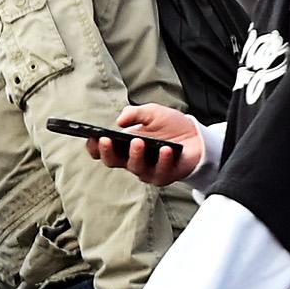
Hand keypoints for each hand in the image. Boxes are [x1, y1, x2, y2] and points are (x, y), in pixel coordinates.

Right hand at [87, 103, 203, 186]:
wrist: (197, 137)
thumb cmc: (171, 125)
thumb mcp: (152, 113)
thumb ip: (135, 113)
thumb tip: (119, 121)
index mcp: (124, 146)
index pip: (104, 150)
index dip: (94, 146)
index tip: (92, 137)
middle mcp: (132, 160)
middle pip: (113, 161)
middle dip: (108, 152)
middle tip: (107, 140)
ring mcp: (147, 170)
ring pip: (135, 168)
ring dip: (135, 155)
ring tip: (138, 142)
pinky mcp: (164, 176)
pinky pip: (160, 172)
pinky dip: (162, 160)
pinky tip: (165, 149)